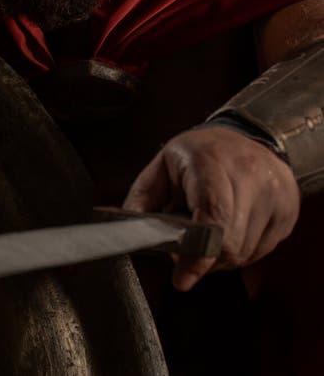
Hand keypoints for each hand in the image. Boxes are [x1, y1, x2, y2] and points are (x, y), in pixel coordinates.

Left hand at [123, 126, 299, 290]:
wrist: (247, 135)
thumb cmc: (198, 155)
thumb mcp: (162, 166)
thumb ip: (141, 199)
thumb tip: (126, 230)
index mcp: (210, 160)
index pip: (212, 217)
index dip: (197, 255)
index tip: (181, 278)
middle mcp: (248, 172)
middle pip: (228, 243)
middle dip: (204, 258)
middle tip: (189, 251)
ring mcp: (273, 190)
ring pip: (244, 252)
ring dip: (221, 256)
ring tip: (210, 234)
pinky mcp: (287, 208)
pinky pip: (262, 252)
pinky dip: (242, 251)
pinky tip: (232, 229)